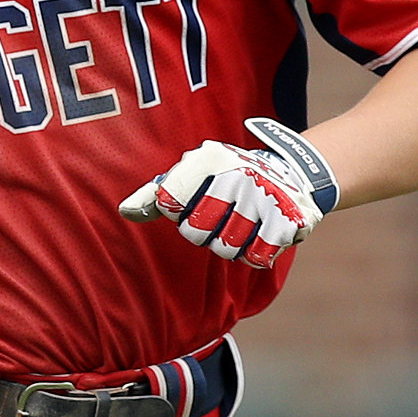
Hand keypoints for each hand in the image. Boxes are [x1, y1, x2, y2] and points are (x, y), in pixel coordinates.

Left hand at [121, 117, 339, 268]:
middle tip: (218, 217)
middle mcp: (236, 174)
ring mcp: (263, 197)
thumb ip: (155, 194)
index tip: (190, 201)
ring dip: (228, 243)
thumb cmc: (225, 178)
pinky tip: (258, 235)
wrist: (293, 173)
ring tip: (239, 223)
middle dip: (202, 232)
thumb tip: (124, 211)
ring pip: (224, 249)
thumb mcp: (190, 174)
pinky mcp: (287, 220)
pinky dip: (254, 254)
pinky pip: (255, 258)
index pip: (168, 202)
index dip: (176, 211)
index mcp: (207, 158)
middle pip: (194, 232)